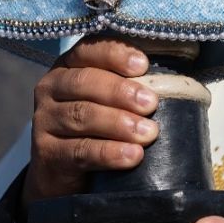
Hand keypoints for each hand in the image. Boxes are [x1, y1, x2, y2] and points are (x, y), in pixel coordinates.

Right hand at [23, 37, 157, 204]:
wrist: (62, 172)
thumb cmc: (97, 125)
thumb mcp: (109, 99)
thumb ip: (132, 83)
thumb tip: (178, 80)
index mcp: (69, 65)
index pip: (88, 50)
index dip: (115, 55)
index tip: (144, 65)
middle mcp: (51, 88)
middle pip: (84, 82)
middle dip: (121, 91)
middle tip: (151, 103)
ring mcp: (44, 120)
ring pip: (82, 116)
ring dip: (119, 123)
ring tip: (148, 133)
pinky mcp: (46, 154)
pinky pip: (79, 151)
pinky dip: (109, 153)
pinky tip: (132, 156)